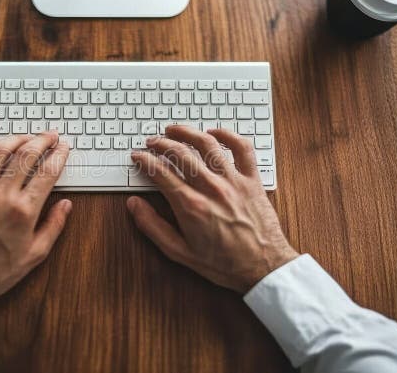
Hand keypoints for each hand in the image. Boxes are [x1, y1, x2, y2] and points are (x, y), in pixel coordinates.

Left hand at [0, 131, 71, 300]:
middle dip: (42, 141)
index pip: (47, 172)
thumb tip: (66, 205)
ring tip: (27, 137)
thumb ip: (54, 226)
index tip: (64, 148)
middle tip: (50, 136)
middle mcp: (1, 196)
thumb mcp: (35, 255)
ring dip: (16, 139)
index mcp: (23, 212)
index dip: (59, 155)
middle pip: (26, 155)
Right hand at [127, 125, 297, 293]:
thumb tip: (133, 205)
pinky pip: (242, 148)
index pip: (160, 172)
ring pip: (207, 144)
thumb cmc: (224, 264)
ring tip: (175, 130)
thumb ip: (152, 227)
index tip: (138, 156)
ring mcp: (234, 181)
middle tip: (152, 142)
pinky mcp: (252, 180)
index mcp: (190, 206)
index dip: (144, 160)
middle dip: (161, 143)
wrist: (263, 268)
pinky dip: (228, 135)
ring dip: (188, 132)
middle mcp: (211, 189)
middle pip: (180, 153)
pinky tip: (215, 133)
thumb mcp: (179, 252)